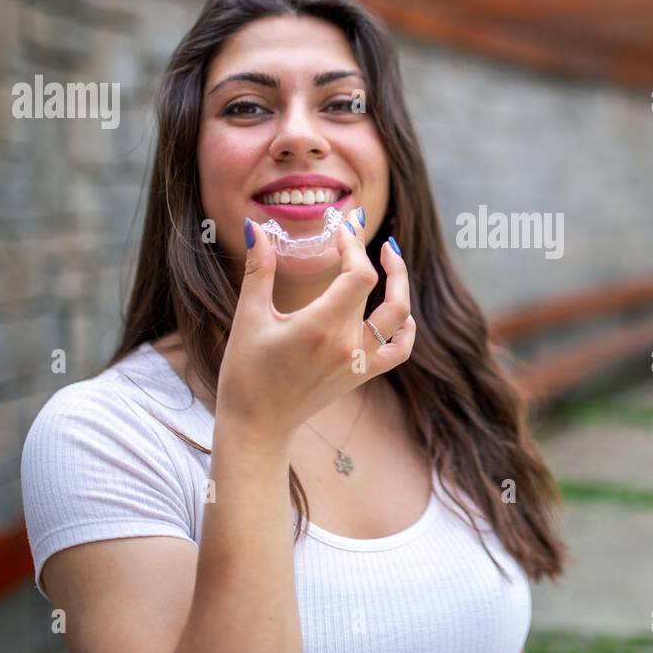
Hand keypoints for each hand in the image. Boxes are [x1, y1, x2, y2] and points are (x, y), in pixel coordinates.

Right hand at [215, 207, 415, 447]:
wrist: (258, 424)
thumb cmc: (246, 372)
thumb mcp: (249, 317)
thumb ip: (259, 270)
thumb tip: (255, 227)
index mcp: (321, 326)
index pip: (359, 275)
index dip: (354, 246)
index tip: (340, 229)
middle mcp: (347, 344)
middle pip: (377, 288)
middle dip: (368, 253)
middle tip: (357, 229)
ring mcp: (359, 362)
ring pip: (398, 317)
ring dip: (400, 284)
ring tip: (390, 258)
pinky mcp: (362, 375)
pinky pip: (399, 350)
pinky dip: (405, 329)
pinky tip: (400, 311)